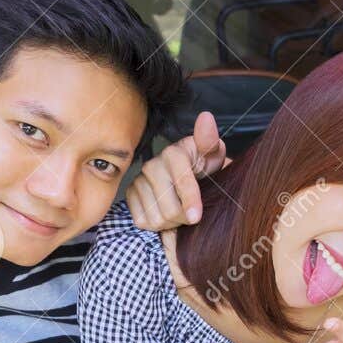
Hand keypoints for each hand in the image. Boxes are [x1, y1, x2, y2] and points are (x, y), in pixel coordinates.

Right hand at [124, 110, 226, 231]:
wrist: (187, 176)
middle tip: (193, 214)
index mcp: (174, 153)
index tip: (196, 217)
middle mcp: (152, 164)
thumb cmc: (202, 166)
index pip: (181, 179)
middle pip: (168, 207)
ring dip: (172, 222)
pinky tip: (165, 213)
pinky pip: (142, 220)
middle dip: (184, 217)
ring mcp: (138, 180)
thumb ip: (210, 140)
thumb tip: (206, 118)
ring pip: (156, 217)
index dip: (189, 199)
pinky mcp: (130, 195)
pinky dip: (157, 225)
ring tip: (180, 213)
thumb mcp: (212, 154)